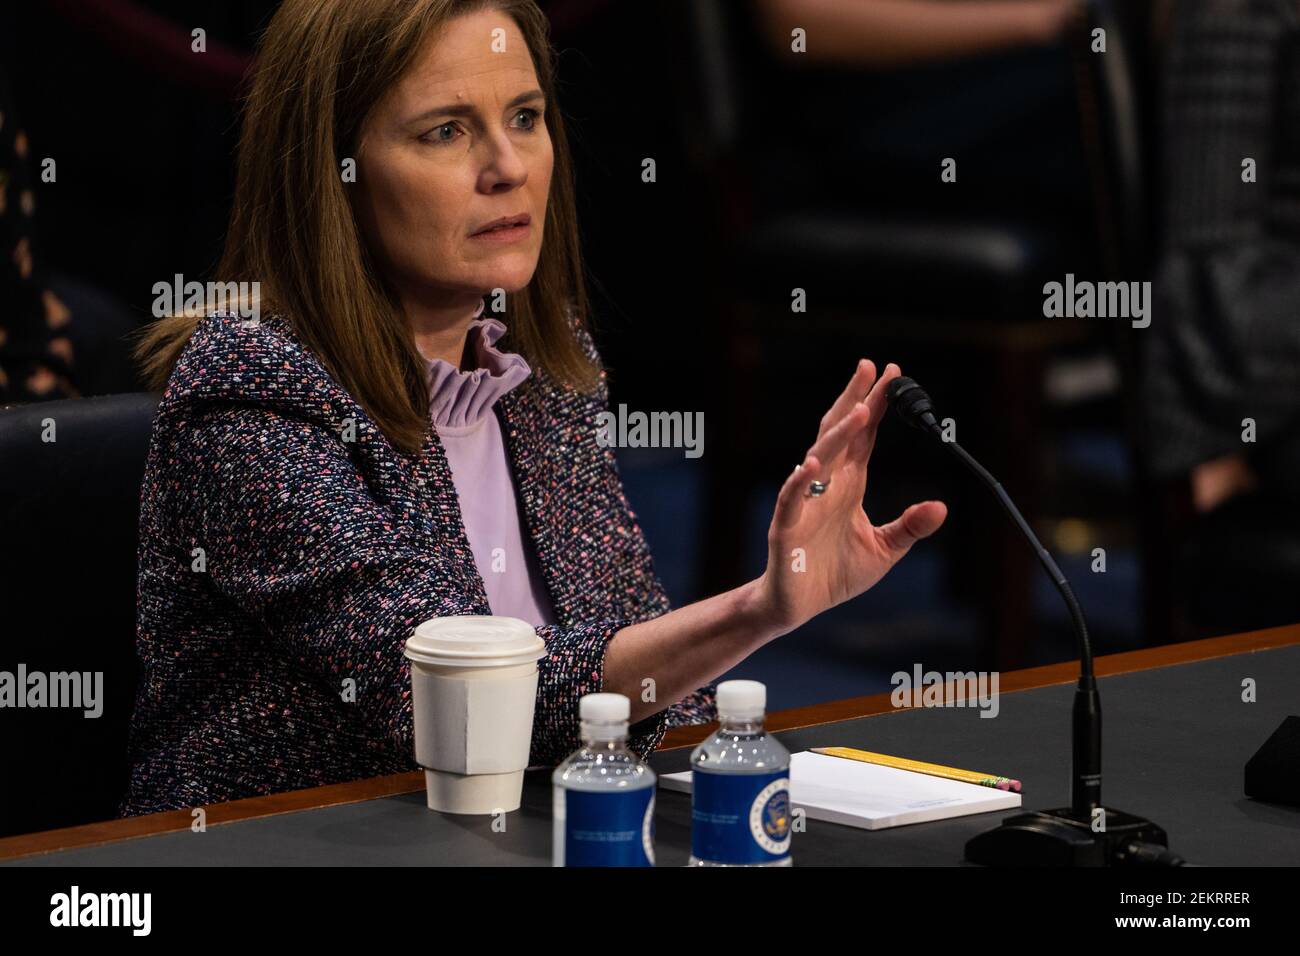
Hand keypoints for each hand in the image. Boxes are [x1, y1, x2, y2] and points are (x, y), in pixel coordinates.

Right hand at [753, 360, 946, 636]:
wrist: (796, 606)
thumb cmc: (834, 574)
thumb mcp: (884, 550)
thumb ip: (910, 527)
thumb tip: (942, 507)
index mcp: (848, 485)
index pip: (863, 436)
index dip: (876, 405)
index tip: (892, 375)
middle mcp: (825, 486)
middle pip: (839, 433)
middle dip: (855, 399)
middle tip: (870, 368)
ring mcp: (804, 503)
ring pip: (820, 458)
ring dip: (838, 434)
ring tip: (859, 409)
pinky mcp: (786, 528)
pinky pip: (792, 500)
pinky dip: (800, 482)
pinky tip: (811, 465)